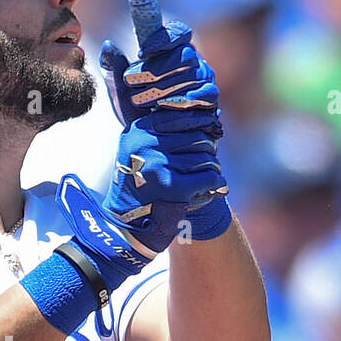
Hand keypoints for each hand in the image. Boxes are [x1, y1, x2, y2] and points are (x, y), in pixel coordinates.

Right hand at [57, 111, 229, 290]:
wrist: (124, 225)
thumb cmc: (138, 186)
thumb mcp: (140, 151)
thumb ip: (162, 134)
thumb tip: (205, 116)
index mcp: (138, 131)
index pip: (180, 115)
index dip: (200, 120)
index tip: (212, 124)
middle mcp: (145, 144)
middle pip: (195, 136)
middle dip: (208, 148)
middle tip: (211, 157)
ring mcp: (156, 165)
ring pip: (203, 156)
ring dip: (212, 166)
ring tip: (211, 173)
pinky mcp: (169, 186)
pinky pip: (206, 177)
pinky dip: (215, 181)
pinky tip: (216, 185)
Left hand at [100, 20, 218, 126]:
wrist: (153, 146)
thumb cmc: (138, 112)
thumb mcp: (121, 92)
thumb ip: (114, 69)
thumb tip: (107, 46)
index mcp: (175, 53)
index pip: (179, 32)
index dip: (163, 39)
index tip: (141, 52)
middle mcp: (195, 64)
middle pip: (185, 55)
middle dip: (157, 68)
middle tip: (131, 81)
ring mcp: (206, 83)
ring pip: (193, 76)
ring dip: (163, 88)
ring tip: (139, 101)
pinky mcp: (211, 105)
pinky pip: (202, 98)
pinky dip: (178, 106)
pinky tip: (158, 114)